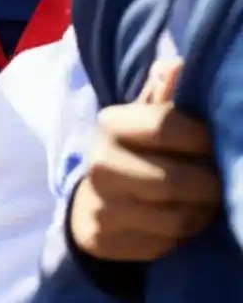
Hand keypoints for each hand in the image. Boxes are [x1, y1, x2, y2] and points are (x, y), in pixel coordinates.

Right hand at [70, 99, 220, 260]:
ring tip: (202, 202)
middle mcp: (99, 163)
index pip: (166, 126)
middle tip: (215, 182)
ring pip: (176, 217)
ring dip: (200, 212)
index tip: (212, 145)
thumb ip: (164, 93)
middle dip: (207, 185)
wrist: (94, 202)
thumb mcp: (145, 118)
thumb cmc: (135, 152)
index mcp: (110, 124)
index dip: (202, 139)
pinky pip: (165, 242)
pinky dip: (183, 234)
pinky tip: (180, 220)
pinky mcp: (107, 238)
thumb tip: (175, 66)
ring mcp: (101, 204)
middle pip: (174, 181)